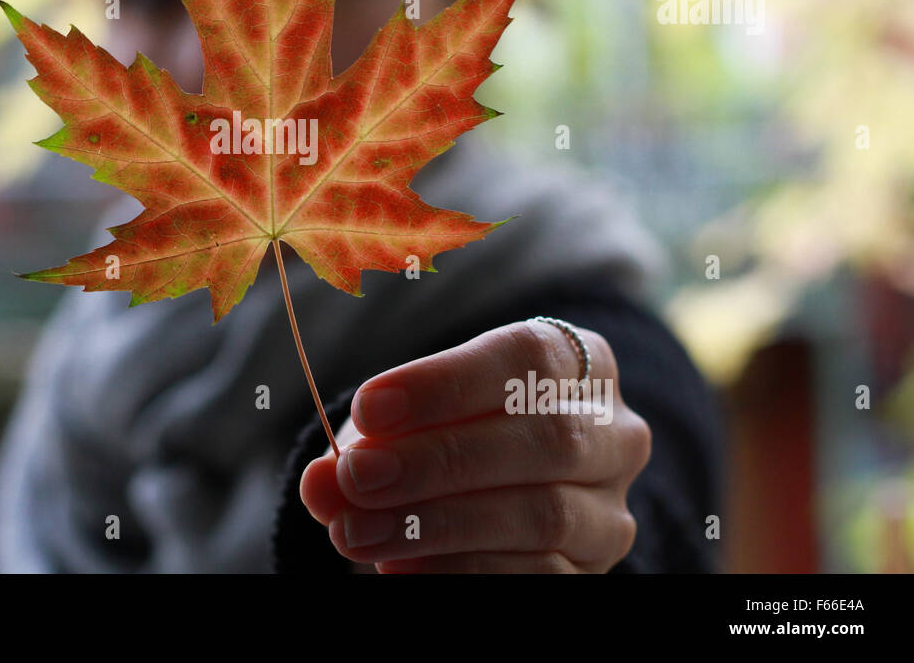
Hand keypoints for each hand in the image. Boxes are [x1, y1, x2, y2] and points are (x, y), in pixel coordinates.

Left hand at [299, 319, 650, 572]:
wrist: (485, 486)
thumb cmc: (445, 428)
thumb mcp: (407, 417)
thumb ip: (366, 441)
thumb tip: (320, 483)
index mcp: (579, 360)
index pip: (525, 358)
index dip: (445, 383)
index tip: (368, 408)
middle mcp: (613, 431)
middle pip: (544, 439)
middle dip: (437, 461)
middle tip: (355, 478)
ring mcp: (610, 509)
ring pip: (542, 514)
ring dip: (439, 525)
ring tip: (358, 532)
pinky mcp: (593, 572)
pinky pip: (538, 576)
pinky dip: (459, 570)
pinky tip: (398, 568)